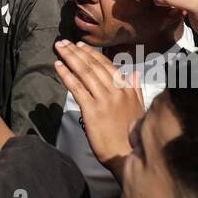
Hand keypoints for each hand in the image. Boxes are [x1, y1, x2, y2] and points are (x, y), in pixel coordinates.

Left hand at [54, 40, 142, 181]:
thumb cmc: (132, 136)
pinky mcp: (92, 110)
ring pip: (84, 72)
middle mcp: (116, 91)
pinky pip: (76, 87)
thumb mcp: (139, 109)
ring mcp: (103, 100)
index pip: (107, 65)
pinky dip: (66, 75)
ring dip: (70, 58)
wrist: (128, 156)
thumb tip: (135, 73)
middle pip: (93, 66)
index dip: (92, 54)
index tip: (80, 46)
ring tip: (59, 48)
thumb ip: (136, 89)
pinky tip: (58, 66)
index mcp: (126, 90)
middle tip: (64, 42)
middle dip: (77, 52)